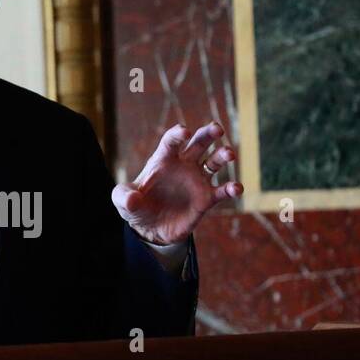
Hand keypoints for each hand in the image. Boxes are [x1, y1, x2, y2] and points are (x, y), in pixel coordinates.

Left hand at [111, 123, 242, 245]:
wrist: (151, 229)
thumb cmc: (136, 207)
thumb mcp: (123, 201)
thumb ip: (124, 197)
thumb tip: (133, 199)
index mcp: (163, 159)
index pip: (171, 141)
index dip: (178, 134)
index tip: (184, 132)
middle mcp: (184, 165)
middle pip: (199, 143)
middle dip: (208, 133)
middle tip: (217, 129)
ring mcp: (197, 180)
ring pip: (215, 162)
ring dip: (223, 155)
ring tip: (230, 154)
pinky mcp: (206, 199)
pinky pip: (222, 191)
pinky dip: (231, 188)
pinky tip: (236, 188)